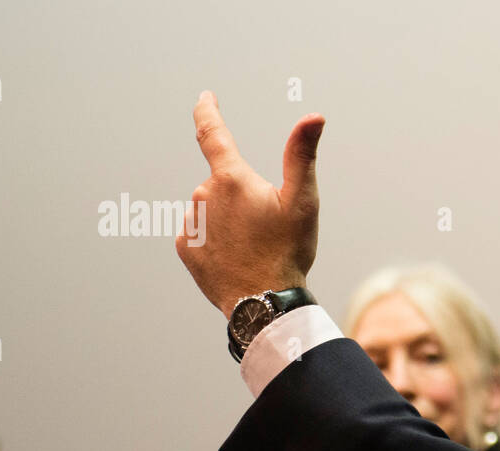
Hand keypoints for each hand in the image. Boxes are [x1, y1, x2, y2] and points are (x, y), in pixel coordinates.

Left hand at [175, 91, 325, 318]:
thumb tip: (314, 117)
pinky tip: (236, 258)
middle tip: (268, 226)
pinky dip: (217, 240)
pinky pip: (201, 233)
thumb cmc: (287, 252)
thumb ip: (302, 155)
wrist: (264, 303)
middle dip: (243, 195)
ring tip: (254, 247)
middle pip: (223, 183)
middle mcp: (204, 195)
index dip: (208, 110)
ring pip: (212, 209)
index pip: (211, 132)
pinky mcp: (185, 248)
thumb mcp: (302, 202)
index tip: (206, 98)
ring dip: (230, 219)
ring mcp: (191, 223)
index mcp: (232, 179)